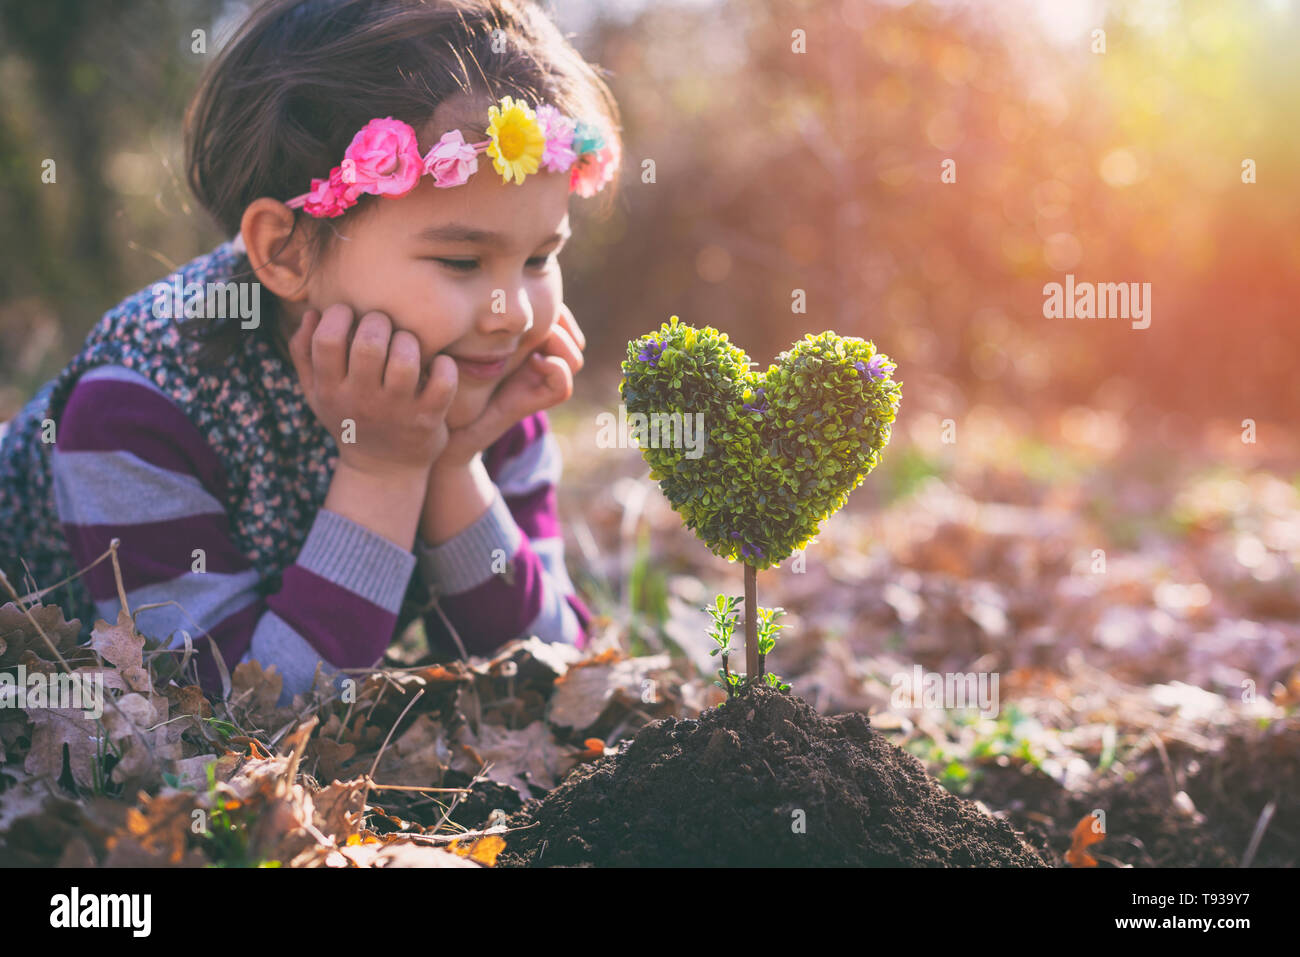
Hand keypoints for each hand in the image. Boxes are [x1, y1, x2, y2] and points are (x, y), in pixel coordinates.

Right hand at [289, 304, 457, 475]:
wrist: (384, 469)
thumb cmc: (350, 418)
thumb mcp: (317, 393)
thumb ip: (304, 353)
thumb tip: (312, 312)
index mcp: (330, 390)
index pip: (327, 341)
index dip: (338, 316)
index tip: (349, 315)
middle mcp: (361, 401)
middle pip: (369, 344)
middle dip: (378, 322)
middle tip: (383, 327)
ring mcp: (397, 411)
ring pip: (405, 360)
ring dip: (408, 341)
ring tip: (407, 344)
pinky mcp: (428, 418)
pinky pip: (443, 383)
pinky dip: (445, 365)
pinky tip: (437, 363)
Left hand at [436, 302, 585, 468]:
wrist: (442, 420)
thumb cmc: (446, 372)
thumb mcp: (458, 336)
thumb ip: (474, 315)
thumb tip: (485, 277)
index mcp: (522, 340)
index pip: (555, 316)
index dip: (555, 307)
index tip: (537, 292)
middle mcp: (534, 358)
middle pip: (569, 333)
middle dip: (562, 322)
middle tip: (545, 315)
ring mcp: (537, 380)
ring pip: (573, 358)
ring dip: (561, 343)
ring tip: (539, 340)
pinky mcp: (534, 401)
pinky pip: (563, 386)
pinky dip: (556, 370)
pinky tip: (535, 361)